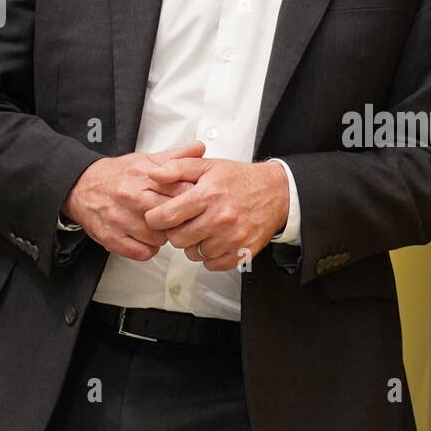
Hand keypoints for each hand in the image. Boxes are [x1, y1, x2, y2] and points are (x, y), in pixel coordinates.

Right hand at [61, 141, 206, 258]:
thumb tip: (200, 149)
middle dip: (179, 220)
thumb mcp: (146, 160)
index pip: (180, 191)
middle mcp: (131, 197)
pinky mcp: (111, 238)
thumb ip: (176, 157)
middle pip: (170, 216)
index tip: (195, 203)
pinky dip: (149, 248)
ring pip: (159, 238)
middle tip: (179, 219)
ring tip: (161, 227)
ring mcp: (120, 219)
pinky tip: (147, 238)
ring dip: (164, 236)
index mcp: (144, 177)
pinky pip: (143, 252)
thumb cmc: (117, 175)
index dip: (192, 199)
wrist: (81, 186)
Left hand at [142, 157, 289, 270]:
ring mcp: (233, 237)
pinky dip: (209, 256)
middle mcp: (221, 218)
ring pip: (194, 254)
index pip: (167, 216)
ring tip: (201, 230)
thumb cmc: (241, 180)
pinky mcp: (243, 251)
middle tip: (183, 222)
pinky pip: (213, 264)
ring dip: (192, 245)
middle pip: (178, 239)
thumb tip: (154, 174)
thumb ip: (178, 168)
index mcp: (209, 195)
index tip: (158, 216)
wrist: (276, 192)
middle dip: (175, 232)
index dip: (156, 218)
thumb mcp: (208, 165)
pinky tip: (213, 241)